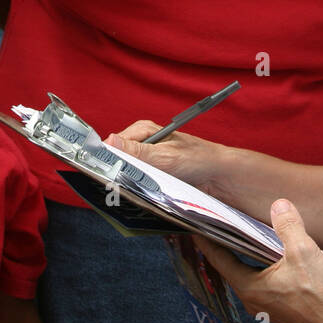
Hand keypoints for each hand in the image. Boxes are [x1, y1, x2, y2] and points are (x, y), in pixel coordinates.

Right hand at [104, 121, 227, 195]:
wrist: (218, 176)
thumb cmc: (196, 160)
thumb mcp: (164, 156)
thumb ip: (136, 151)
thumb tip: (109, 142)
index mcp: (143, 130)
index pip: (113, 143)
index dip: (106, 159)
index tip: (104, 174)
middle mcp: (143, 142)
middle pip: (118, 158)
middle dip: (119, 172)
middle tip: (123, 186)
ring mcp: (148, 158)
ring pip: (127, 171)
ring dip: (130, 182)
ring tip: (137, 189)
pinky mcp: (153, 172)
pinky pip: (137, 180)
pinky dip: (139, 187)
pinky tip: (143, 193)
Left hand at [193, 199, 322, 322]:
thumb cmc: (320, 295)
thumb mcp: (302, 251)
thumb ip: (288, 226)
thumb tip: (279, 205)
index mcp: (249, 287)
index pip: (220, 259)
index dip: (208, 240)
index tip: (198, 226)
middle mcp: (253, 300)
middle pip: (231, 268)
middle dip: (226, 246)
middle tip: (220, 225)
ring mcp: (266, 306)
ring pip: (248, 276)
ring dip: (246, 258)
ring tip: (244, 237)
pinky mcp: (280, 308)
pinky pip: (263, 284)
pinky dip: (261, 268)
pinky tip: (271, 257)